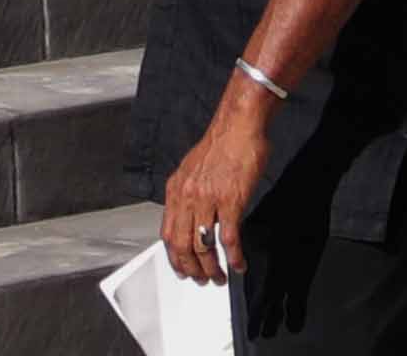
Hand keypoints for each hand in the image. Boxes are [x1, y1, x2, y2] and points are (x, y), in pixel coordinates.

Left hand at [159, 85, 271, 284]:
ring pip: (203, 246)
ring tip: (220, 278)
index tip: (183, 270)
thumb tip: (191, 219)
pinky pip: (228, 238)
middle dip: (192, 269)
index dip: (174, 258)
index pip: (167, 233)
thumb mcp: (193, 169)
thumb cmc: (221, 145)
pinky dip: (234, 257)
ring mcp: (208, 199)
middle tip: (202, 280)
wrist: (238, 125)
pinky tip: (239, 264)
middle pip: (182, 245)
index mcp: (176, 189)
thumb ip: (189, 194)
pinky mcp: (230, 200)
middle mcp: (187, 196)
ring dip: (212, 268)